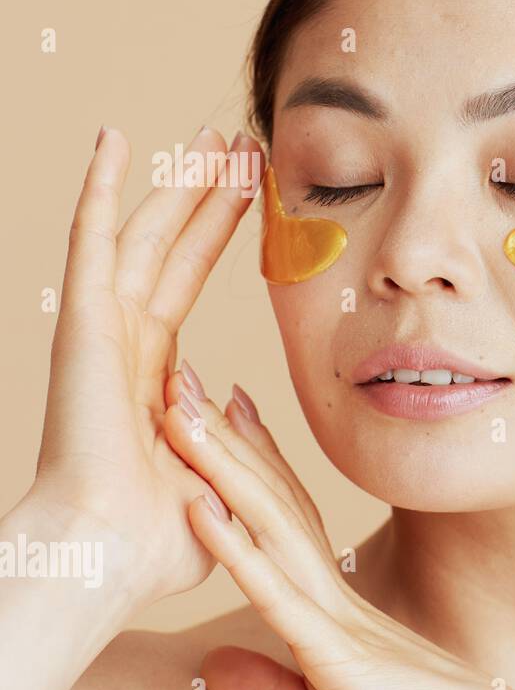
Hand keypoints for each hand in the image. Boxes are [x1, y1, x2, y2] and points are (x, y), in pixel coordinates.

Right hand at [25, 125, 260, 608]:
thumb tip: (240, 399)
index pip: (190, 281)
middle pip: (174, 246)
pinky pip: (92, 243)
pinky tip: (114, 142)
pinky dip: (101, 190)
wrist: (112, 554)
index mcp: (156, 372)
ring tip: (214, 136)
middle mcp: (127, 342)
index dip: (221, 233)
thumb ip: (234, 438)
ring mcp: (102, 329)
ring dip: (178, 182)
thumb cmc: (163, 537)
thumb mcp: (220, 474)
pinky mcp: (83, 325)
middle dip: (208, 195)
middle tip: (241, 145)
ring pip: (145, 234)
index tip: (256, 192)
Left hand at [163, 376, 514, 689]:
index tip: (220, 410)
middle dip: (227, 440)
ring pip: (269, 528)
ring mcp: (334, 616)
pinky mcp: (335, 652)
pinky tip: (199, 506)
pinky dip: (234, 548)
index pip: (284, 517)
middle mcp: (331, 595)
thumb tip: (212, 666)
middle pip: (272, 502)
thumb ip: (269, 688)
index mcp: (329, 604)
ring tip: (182, 416)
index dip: (250, 462)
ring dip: (222, 469)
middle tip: (186, 377)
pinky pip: (275, 592)